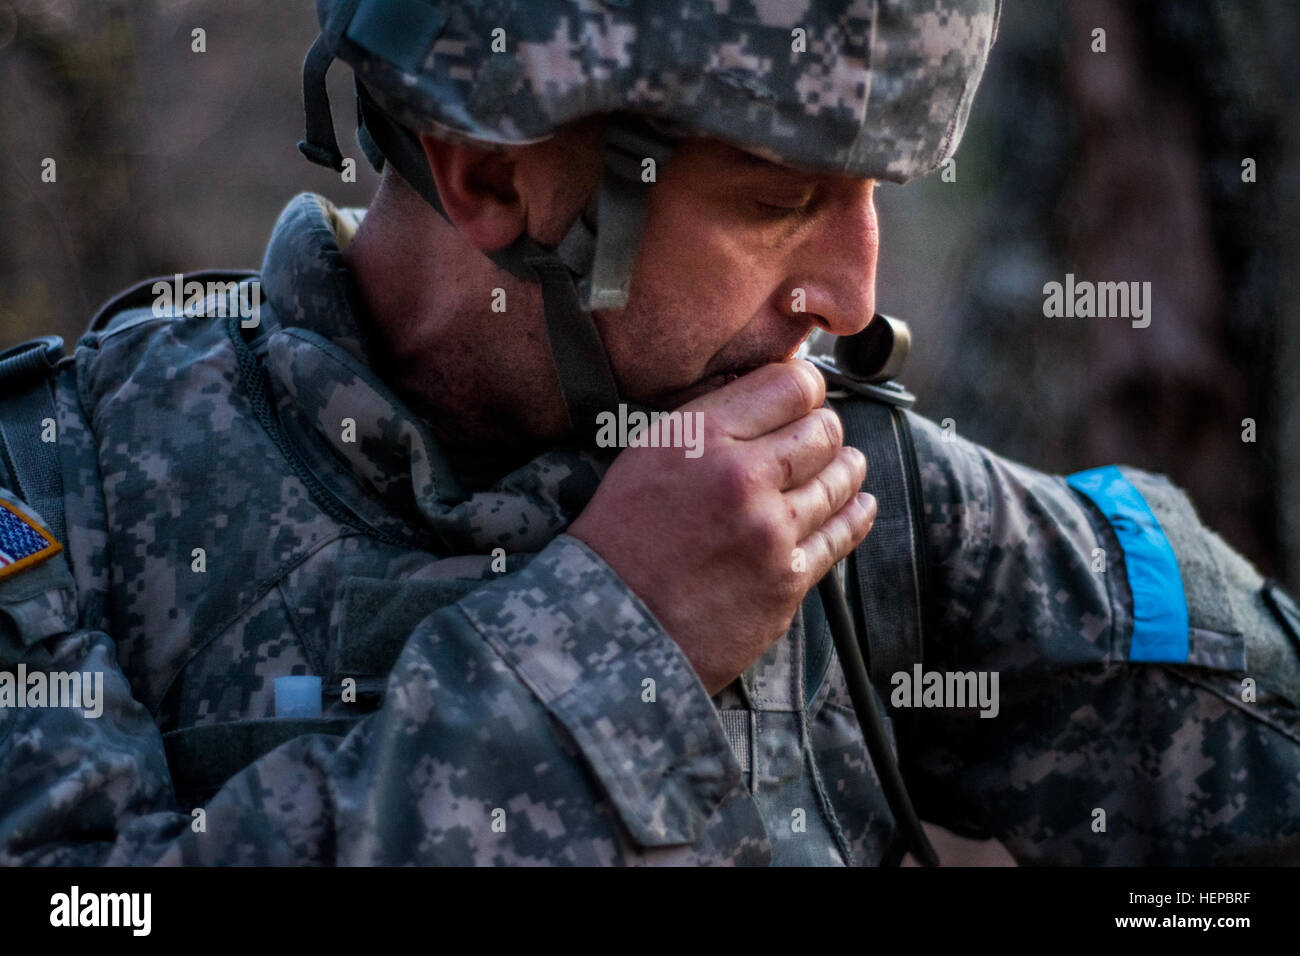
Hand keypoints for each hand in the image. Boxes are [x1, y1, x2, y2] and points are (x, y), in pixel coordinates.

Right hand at [568, 359, 874, 694]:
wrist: (607, 626)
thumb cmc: (616, 540)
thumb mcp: (646, 455)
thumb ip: (707, 422)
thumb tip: (764, 393)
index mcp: (700, 436)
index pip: (791, 384)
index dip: (805, 386)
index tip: (803, 395)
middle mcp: (742, 477)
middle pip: (823, 430)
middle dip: (824, 428)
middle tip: (817, 435)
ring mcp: (771, 531)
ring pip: (840, 479)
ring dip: (844, 469)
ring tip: (844, 465)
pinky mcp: (787, 579)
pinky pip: (842, 534)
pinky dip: (854, 514)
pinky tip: (858, 504)